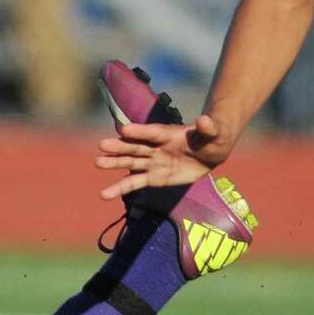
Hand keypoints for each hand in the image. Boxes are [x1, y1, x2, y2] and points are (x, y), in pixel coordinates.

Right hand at [96, 112, 230, 199]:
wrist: (210, 153)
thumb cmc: (212, 138)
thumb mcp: (215, 133)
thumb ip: (208, 128)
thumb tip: (204, 120)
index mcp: (169, 133)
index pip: (153, 132)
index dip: (140, 131)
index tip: (125, 130)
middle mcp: (156, 146)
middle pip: (136, 147)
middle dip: (121, 146)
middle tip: (102, 145)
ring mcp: (152, 162)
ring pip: (131, 163)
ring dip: (114, 164)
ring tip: (98, 163)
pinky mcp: (153, 177)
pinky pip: (134, 184)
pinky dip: (120, 189)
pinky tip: (104, 195)